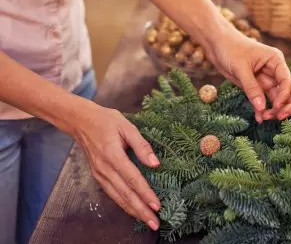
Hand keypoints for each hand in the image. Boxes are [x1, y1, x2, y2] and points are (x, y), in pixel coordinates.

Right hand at [71, 103, 160, 229]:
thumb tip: (155, 163)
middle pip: (125, 194)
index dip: (145, 193)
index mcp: (113, 155)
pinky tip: (132, 210)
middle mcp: (105, 169)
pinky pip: (112, 193)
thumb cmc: (106, 120)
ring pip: (118, 197)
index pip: (133, 179)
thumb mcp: (126, 126)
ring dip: (133, 211)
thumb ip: (141, 145)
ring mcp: (99, 174)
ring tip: (147, 221)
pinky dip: (123, 204)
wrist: (80, 120)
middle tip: (155, 223)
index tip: (157, 205)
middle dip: (141, 210)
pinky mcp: (97, 176)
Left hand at [203, 28, 290, 122]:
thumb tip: (262, 107)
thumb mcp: (241, 68)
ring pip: (277, 98)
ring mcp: (266, 79)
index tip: (276, 106)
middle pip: (289, 91)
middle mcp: (274, 71)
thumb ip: (251, 88)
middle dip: (286, 105)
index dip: (284, 95)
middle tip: (278, 117)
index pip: (287, 80)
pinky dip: (262, 110)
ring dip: (274, 110)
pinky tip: (258, 119)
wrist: (217, 44)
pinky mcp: (256, 86)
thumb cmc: (231, 48)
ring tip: (264, 118)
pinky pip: (263, 100)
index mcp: (275, 60)